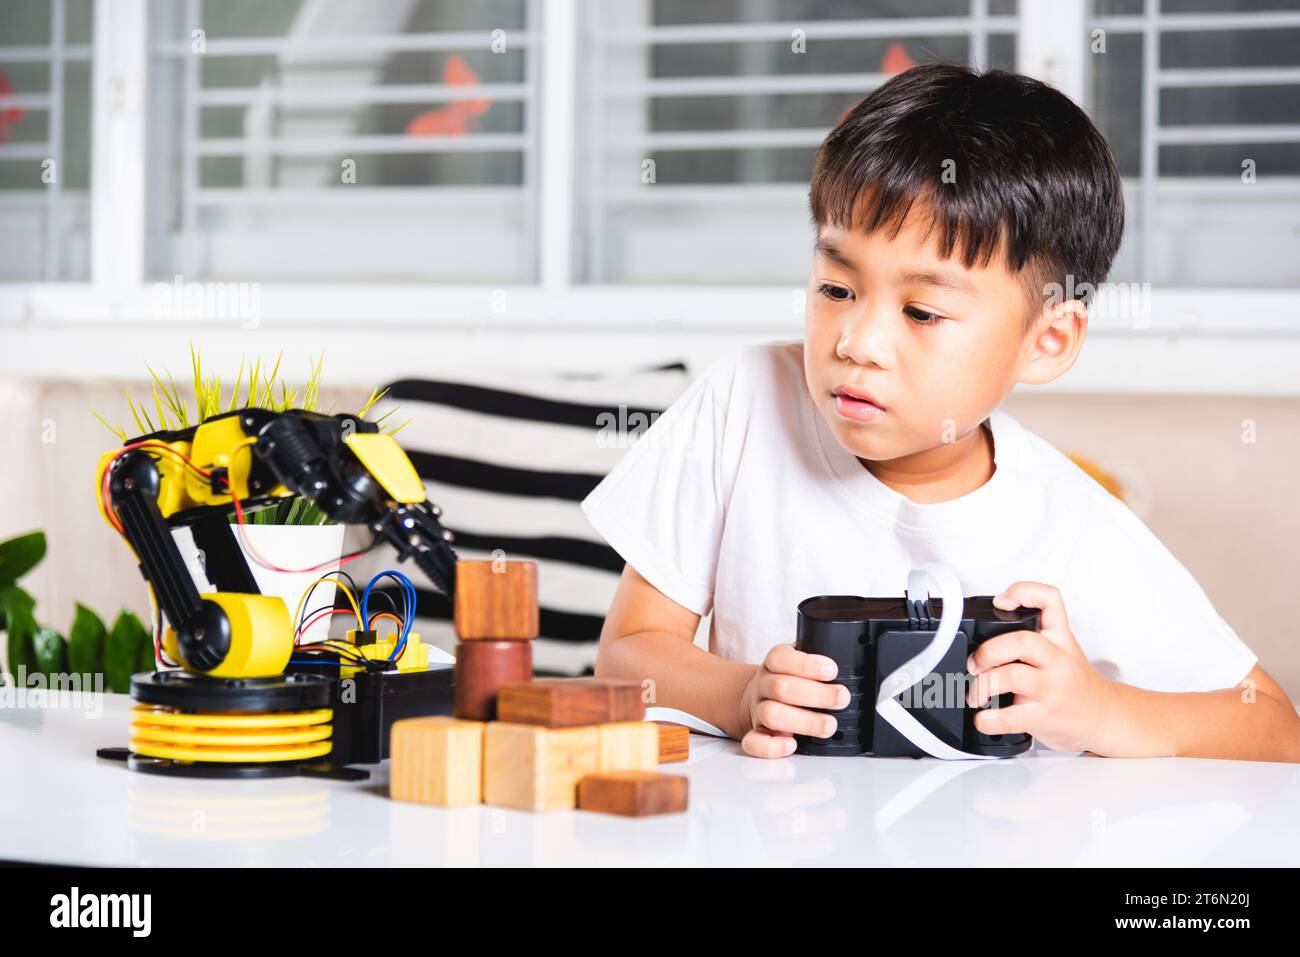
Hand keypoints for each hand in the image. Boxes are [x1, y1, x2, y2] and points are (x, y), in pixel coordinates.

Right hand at [737, 643, 848, 757]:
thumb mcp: (802, 661)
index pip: (782, 658)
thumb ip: (819, 663)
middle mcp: (764, 684)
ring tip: (829, 726)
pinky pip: (754, 743)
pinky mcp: (757, 733)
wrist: (758, 694)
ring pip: (771, 714)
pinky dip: (771, 747)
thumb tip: (853, 671)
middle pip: (780, 688)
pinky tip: (791, 744)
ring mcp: (759, 709)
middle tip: (842, 699)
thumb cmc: (790, 678)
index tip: (832, 671)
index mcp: (775, 662)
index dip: (807, 665)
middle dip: (816, 695)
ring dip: (804, 722)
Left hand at [966, 581, 1117, 753]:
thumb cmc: (1074, 683)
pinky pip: (1013, 718)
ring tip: (975, 693)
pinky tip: (984, 719)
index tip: (999, 602)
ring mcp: (1051, 688)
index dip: (1023, 592)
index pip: (1049, 600)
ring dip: (983, 684)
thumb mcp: (1061, 649)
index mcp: (1059, 638)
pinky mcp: (1045, 716)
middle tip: (975, 662)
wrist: (1104, 716)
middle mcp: (1056, 660)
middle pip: (1022, 641)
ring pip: (1013, 676)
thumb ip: (1030, 636)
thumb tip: (980, 635)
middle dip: (988, 650)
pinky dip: (989, 720)